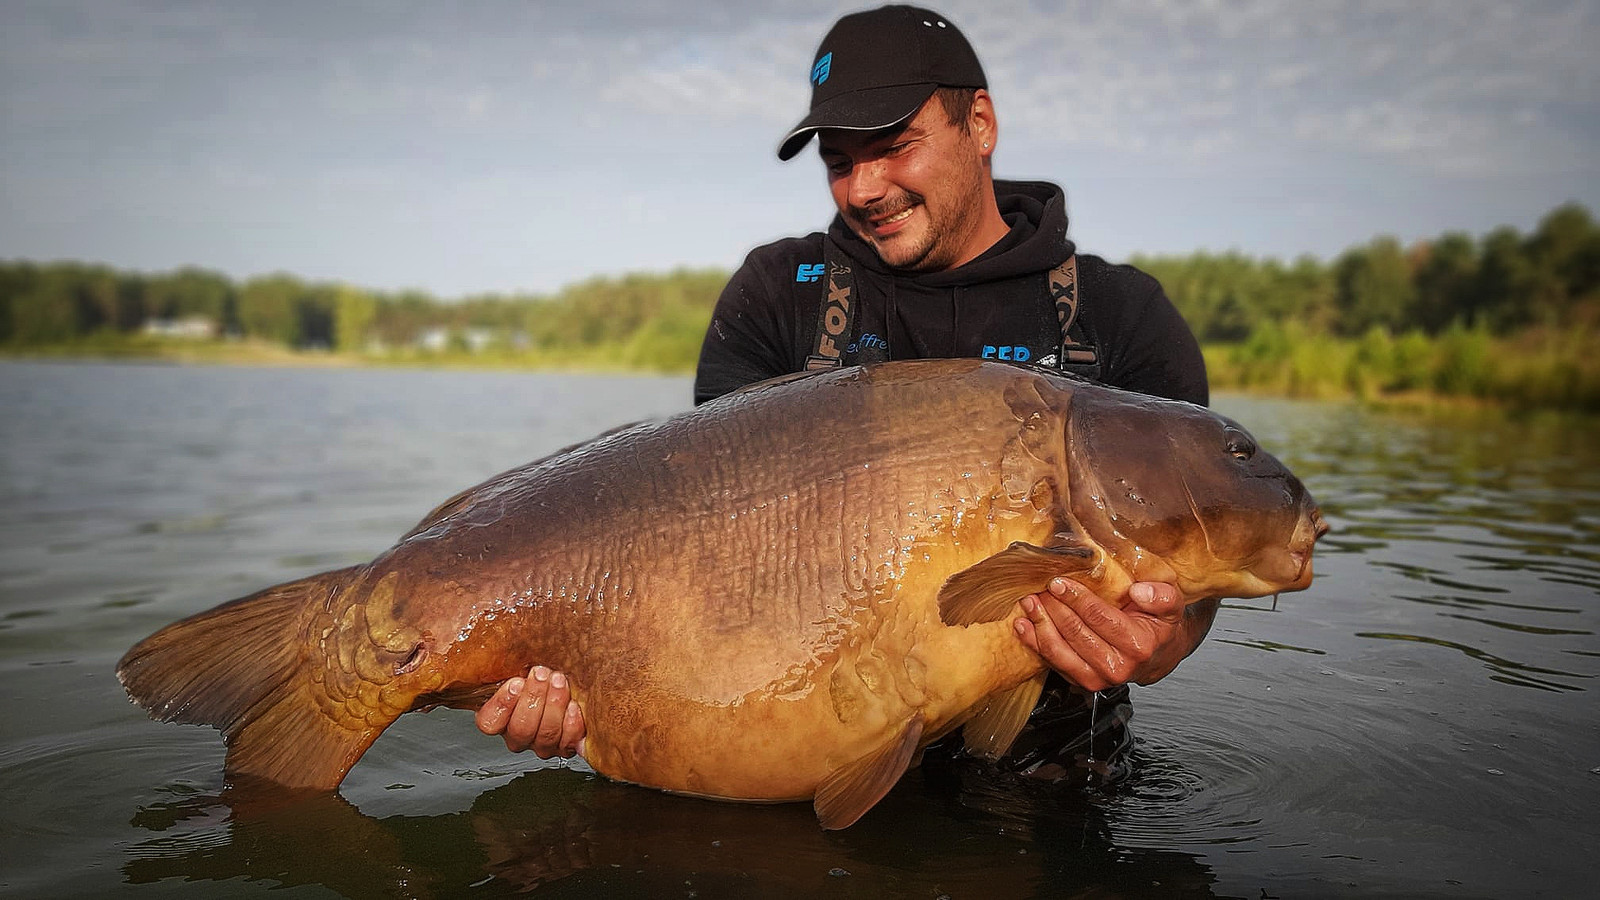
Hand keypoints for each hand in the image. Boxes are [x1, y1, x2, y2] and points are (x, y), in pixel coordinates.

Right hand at [474, 665, 586, 757]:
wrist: (567, 671)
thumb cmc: (536, 663)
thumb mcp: (512, 658)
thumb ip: (491, 656)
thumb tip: (458, 634)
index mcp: (496, 717)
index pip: (490, 723)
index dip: (502, 705)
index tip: (514, 681)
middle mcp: (517, 735)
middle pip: (520, 730)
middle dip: (533, 700)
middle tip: (541, 673)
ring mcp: (541, 743)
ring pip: (544, 737)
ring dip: (553, 707)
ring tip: (559, 680)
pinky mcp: (567, 745)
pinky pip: (569, 744)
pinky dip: (572, 725)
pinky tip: (575, 706)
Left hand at [1012, 579, 1218, 689]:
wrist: (1155, 654)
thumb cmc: (1157, 624)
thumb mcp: (1171, 604)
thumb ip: (1162, 595)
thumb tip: (1139, 592)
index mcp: (1138, 646)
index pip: (1099, 618)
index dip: (1076, 598)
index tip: (1058, 581)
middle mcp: (1117, 668)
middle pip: (1075, 633)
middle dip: (1053, 607)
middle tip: (1039, 586)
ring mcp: (1097, 679)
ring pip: (1059, 651)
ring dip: (1039, 625)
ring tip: (1028, 602)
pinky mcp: (1080, 682)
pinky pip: (1051, 663)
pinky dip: (1034, 643)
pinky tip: (1023, 625)